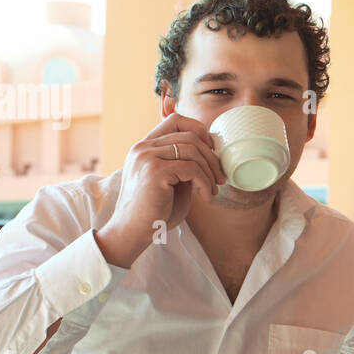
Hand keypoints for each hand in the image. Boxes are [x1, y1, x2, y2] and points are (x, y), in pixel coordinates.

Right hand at [95, 113, 226, 266]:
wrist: (132, 233)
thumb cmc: (155, 211)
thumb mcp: (171, 181)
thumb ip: (183, 163)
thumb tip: (210, 150)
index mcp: (145, 146)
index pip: (175, 120)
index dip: (199, 129)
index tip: (212, 149)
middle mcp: (143, 147)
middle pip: (189, 135)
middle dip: (211, 157)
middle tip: (220, 178)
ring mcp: (146, 157)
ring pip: (193, 150)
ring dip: (210, 172)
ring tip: (213, 190)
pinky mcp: (154, 172)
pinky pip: (192, 169)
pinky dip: (205, 183)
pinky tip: (206, 197)